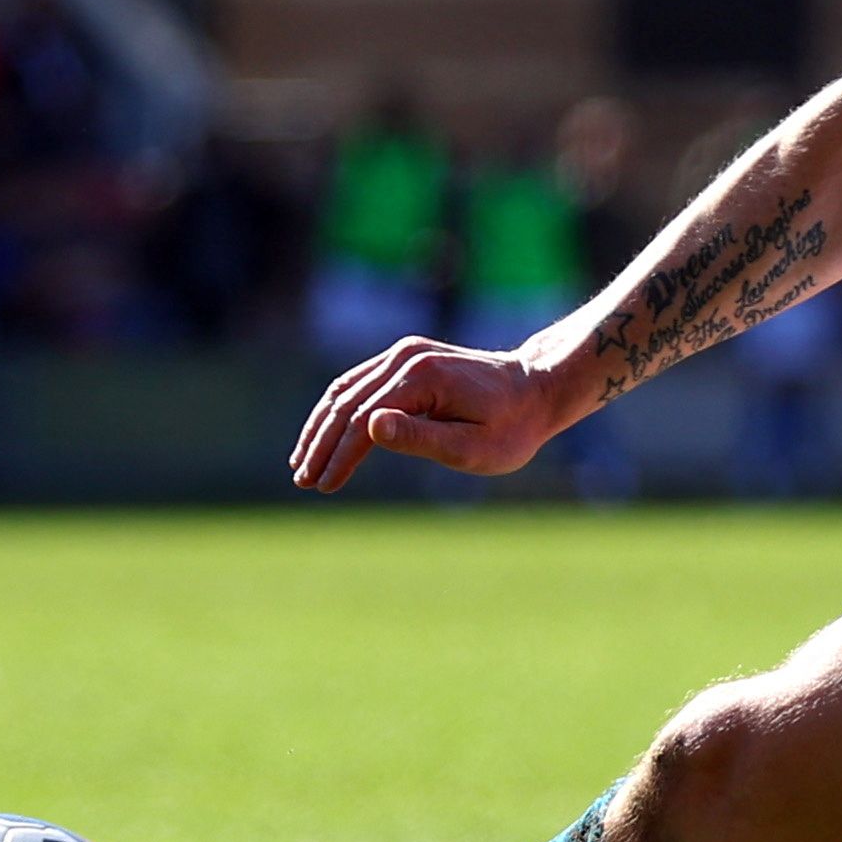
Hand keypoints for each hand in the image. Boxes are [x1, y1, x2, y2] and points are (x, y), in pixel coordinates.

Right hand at [290, 339, 572, 490]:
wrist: (537, 388)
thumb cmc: (512, 427)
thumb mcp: (473, 446)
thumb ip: (421, 438)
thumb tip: (369, 428)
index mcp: (420, 378)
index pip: (362, 420)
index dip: (339, 456)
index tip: (323, 487)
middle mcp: (406, 358)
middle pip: (345, 402)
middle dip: (320, 444)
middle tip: (304, 481)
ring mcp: (404, 354)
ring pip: (345, 390)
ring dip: (320, 427)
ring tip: (303, 464)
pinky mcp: (406, 358)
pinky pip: (359, 384)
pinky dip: (338, 410)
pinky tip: (326, 436)